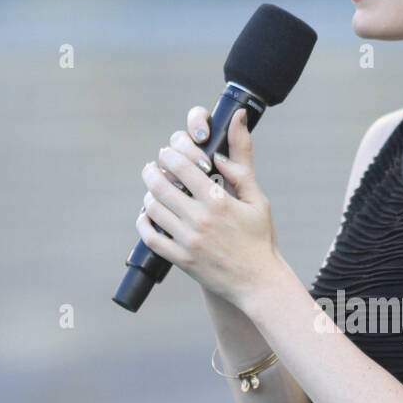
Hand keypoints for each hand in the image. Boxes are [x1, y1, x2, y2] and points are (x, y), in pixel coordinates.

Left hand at [137, 103, 279, 308]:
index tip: (169, 151)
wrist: (259, 281)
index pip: (181, 165)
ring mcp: (188, 241)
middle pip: (160, 184)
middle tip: (153, 167)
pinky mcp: (181, 260)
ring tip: (153, 190)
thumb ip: (242, 161)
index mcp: (218, 200)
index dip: (170, 152)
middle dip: (152, 170)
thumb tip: (237, 121)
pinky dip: (143, 224)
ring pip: (152, 208)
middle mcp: (200, 219)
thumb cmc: (259, 238)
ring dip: (148, 194)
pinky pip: (150, 238)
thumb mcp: (257, 198)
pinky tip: (147, 216)